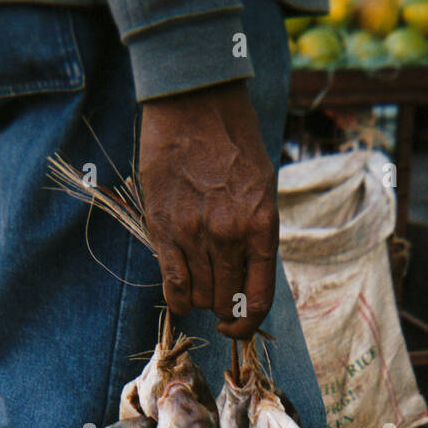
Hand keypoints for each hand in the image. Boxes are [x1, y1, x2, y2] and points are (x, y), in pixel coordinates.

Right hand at [138, 81, 277, 340]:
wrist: (194, 102)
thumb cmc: (233, 140)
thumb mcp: (263, 187)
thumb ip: (257, 234)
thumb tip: (247, 277)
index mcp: (262, 227)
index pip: (258, 299)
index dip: (247, 324)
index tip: (236, 325)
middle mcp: (230, 236)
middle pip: (226, 302)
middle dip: (223, 310)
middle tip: (218, 302)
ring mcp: (195, 234)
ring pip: (199, 296)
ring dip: (200, 298)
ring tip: (200, 284)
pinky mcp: (164, 229)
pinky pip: (172, 284)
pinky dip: (177, 299)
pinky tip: (180, 298)